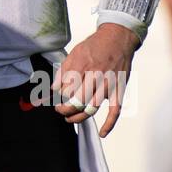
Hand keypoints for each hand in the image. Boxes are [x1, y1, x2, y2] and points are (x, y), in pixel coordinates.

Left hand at [53, 22, 138, 136]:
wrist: (117, 39)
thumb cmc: (95, 46)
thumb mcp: (74, 53)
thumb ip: (63, 71)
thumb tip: (53, 88)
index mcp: (82, 66)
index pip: (66, 90)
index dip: (58, 98)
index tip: (55, 99)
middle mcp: (95, 76)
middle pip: (77, 101)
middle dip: (65, 110)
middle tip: (60, 111)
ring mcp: (108, 84)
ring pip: (92, 108)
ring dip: (79, 117)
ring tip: (70, 119)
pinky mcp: (118, 90)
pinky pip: (115, 110)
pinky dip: (109, 124)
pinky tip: (102, 133)